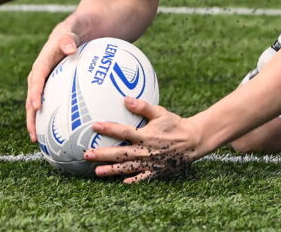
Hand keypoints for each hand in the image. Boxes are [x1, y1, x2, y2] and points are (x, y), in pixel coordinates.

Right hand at [25, 29, 78, 141]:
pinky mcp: (60, 82)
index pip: (38, 76)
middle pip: (34, 94)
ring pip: (42, 100)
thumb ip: (69, 35)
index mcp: (46, 56)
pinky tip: (66, 132)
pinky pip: (57, 100)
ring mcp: (52, 76)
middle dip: (31, 115)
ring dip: (39, 120)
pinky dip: (57, 115)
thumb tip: (69, 49)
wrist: (89, 23)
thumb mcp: (76, 24)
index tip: (37, 107)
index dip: (35, 91)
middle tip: (33, 134)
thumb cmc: (82, 23)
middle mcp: (45, 68)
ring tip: (40, 140)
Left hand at [86, 98, 207, 182]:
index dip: (109, 129)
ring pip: (127, 168)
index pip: (123, 132)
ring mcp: (150, 163)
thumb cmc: (175, 124)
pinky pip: (142, 178)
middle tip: (86, 154)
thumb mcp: (161, 113)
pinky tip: (120, 183)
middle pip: (120, 153)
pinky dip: (132, 181)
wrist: (193, 141)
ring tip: (96, 172)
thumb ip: (143, 107)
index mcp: (146, 135)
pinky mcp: (156, 172)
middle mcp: (146, 151)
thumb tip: (126, 98)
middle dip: (102, 154)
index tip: (94, 126)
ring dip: (111, 170)